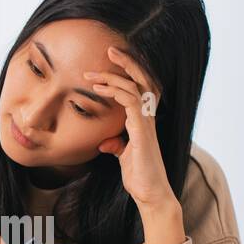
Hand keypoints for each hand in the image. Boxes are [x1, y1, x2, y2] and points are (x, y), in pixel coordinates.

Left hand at [86, 47, 176, 213]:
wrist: (151, 194)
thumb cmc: (140, 175)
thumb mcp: (124, 156)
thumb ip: (117, 145)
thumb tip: (105, 142)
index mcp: (144, 119)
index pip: (140, 87)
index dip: (128, 72)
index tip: (108, 62)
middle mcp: (148, 117)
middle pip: (143, 79)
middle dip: (127, 62)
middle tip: (109, 49)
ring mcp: (147, 123)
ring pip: (135, 87)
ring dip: (113, 76)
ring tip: (92, 73)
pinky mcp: (143, 131)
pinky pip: (132, 103)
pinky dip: (115, 92)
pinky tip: (99, 90)